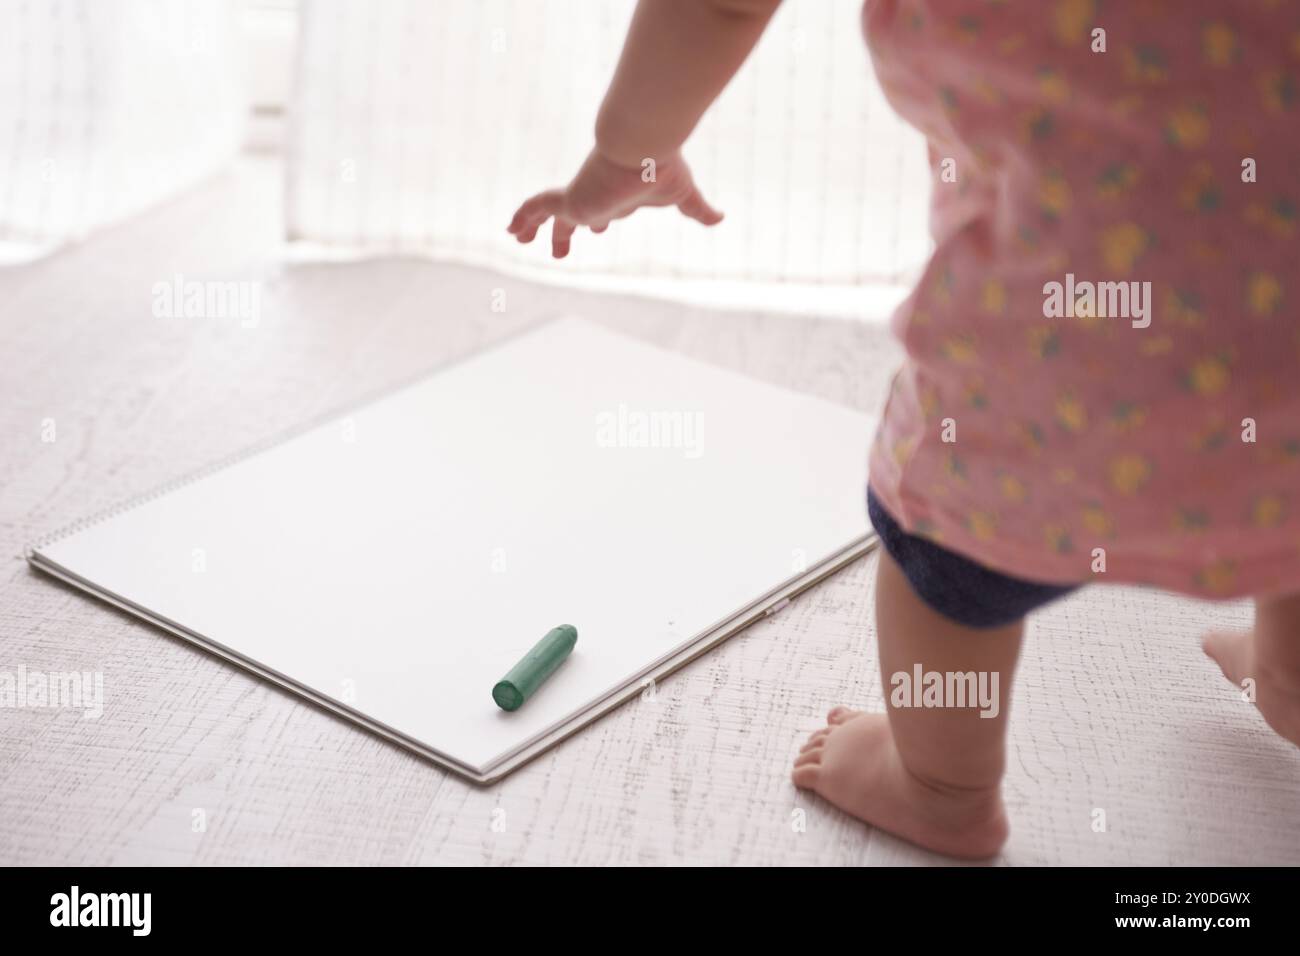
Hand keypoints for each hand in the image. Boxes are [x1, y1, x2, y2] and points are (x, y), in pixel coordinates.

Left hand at [507, 147, 722, 257]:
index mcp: (622, 197)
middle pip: (579, 215)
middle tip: (561, 245)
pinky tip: (511, 231)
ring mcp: (582, 197)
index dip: (604, 220)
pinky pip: (537, 208)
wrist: (645, 148)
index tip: (601, 228)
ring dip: (536, 227)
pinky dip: (523, 217)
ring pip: (551, 214)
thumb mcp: (684, 196)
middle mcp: (600, 197)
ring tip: (519, 238)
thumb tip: (721, 218)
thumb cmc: (663, 168)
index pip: (609, 210)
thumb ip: (698, 209)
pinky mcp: (569, 200)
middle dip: (567, 230)